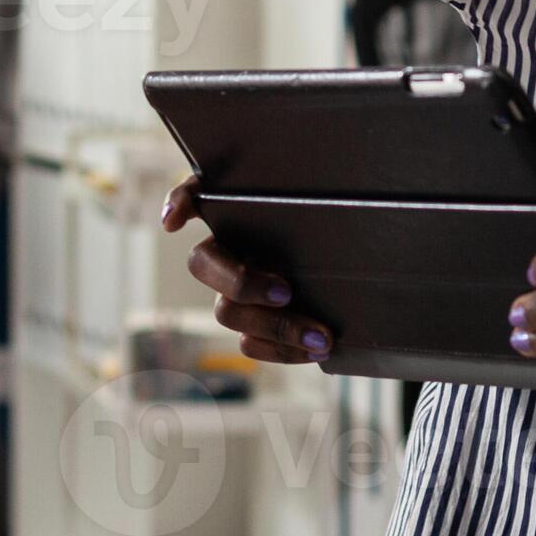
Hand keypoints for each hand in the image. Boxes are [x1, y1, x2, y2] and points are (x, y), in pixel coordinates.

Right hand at [161, 174, 334, 366]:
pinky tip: (316, 350)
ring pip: (228, 313)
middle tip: (286, 291)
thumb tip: (222, 204)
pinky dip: (282, 350)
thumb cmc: (333, 226)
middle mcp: (226, 253)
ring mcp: (237, 293)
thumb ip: (288, 185)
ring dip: (274, 327)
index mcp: (235, 215)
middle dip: (242, 282)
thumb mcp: (319, 204)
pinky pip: (250, 344)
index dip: (179, 204)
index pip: (193, 195)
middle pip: (204, 265)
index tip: (175, 222)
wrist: (360, 270)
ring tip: (321, 337)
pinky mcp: (254, 327)